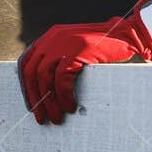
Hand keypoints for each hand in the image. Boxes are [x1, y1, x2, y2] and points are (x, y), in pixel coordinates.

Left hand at [17, 0, 151, 123]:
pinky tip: (70, 106)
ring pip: (45, 77)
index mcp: (49, 37)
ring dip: (49, 101)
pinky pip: (62, 78)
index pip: (26, 63)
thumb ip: (59, 60)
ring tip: (56, 117)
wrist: (125, 34)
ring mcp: (64, 43)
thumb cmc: (103, 47)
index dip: (26, 86)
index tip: (31, 104)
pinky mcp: (77, 50)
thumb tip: (47, 90)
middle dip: (36, 98)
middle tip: (41, 117)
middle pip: (32, 72)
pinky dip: (64, 95)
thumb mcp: (75, 48)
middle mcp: (52, 38)